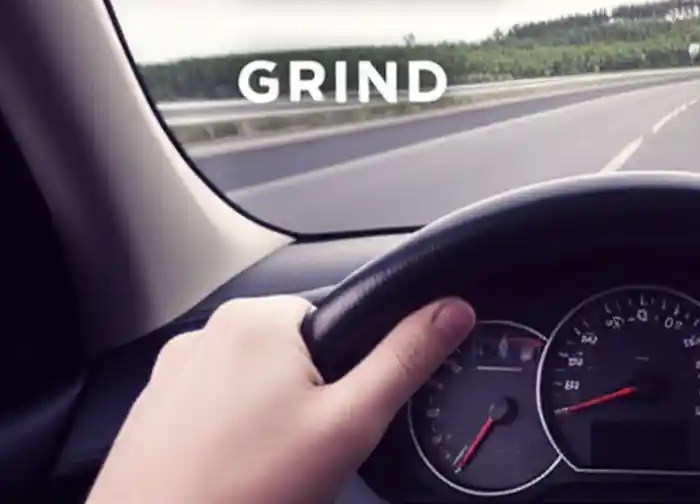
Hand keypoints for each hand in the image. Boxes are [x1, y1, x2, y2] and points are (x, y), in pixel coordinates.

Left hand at [88, 295, 474, 503]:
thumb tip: (450, 310)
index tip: (338, 418)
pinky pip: (213, 417)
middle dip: (308, 404)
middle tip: (304, 455)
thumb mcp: (350, 424)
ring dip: (268, 426)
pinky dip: (230, 445)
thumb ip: (405, 359)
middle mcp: (205, 334)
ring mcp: (170, 377)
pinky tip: (234, 480)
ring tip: (264, 475)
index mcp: (255, 319)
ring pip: (253, 391)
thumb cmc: (243, 494)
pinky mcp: (151, 416)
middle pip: (293, 358)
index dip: (349, 375)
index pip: (334, 322)